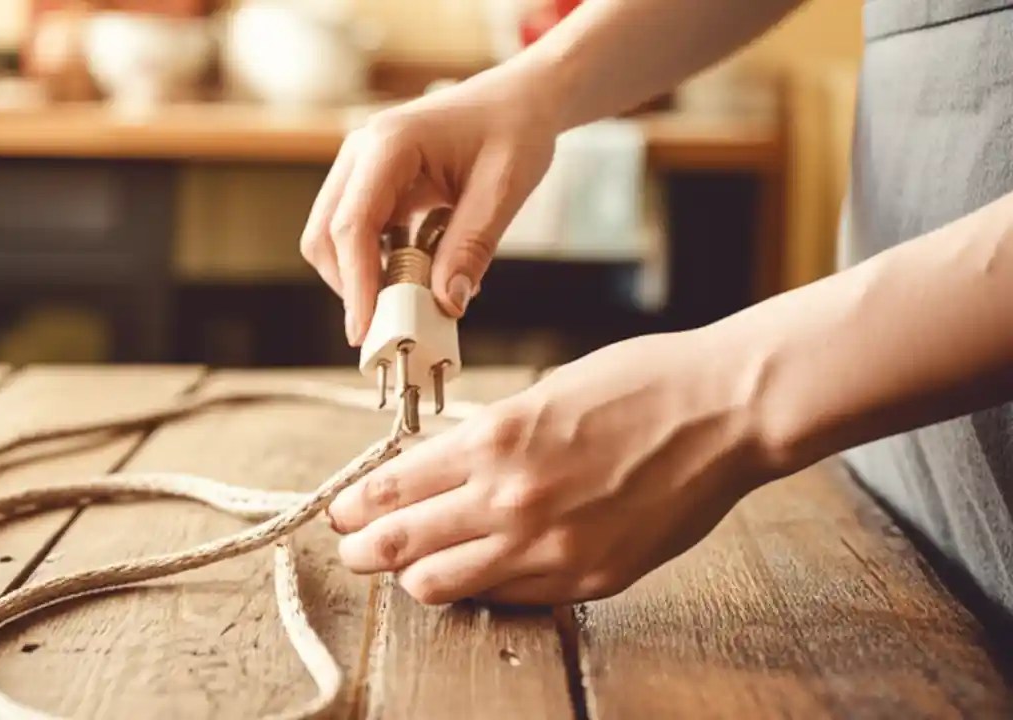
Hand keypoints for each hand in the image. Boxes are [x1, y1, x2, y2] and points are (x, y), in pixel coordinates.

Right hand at [300, 61, 560, 345]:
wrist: (520, 98)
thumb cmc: (514, 129)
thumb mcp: (503, 190)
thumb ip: (471, 247)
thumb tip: (446, 303)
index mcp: (390, 144)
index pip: (353, 226)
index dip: (356, 284)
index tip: (366, 329)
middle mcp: (363, 152)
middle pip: (327, 235)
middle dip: (351, 286)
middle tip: (387, 326)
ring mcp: (362, 167)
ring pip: (335, 237)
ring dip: (364, 275)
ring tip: (410, 298)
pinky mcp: (373, 183)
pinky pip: (360, 233)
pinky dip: (380, 262)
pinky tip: (417, 272)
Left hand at [327, 329, 775, 604]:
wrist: (728, 412)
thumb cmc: (641, 386)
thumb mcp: (543, 393)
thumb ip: (486, 441)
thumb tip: (437, 473)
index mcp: (495, 440)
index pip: (392, 488)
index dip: (354, 506)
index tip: (341, 511)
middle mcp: (510, 499)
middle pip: (400, 546)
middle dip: (361, 551)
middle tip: (350, 550)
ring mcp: (548, 548)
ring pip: (440, 587)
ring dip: (414, 578)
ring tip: (409, 569)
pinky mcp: (586, 580)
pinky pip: (507, 597)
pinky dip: (480, 587)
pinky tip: (478, 572)